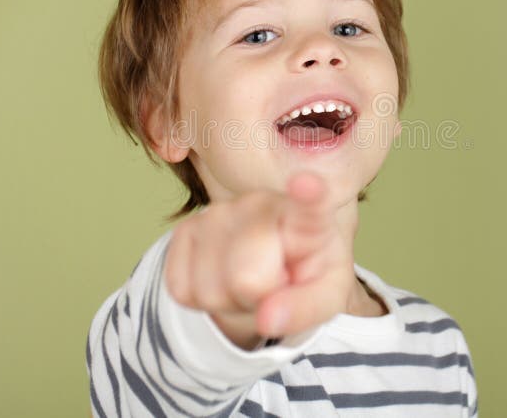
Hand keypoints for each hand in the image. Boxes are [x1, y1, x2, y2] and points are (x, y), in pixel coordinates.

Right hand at [163, 171, 352, 345]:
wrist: (273, 266)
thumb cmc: (305, 275)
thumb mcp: (326, 298)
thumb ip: (306, 309)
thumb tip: (268, 320)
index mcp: (307, 217)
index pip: (310, 204)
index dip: (309, 196)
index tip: (308, 186)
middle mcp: (260, 204)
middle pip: (246, 278)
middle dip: (257, 299)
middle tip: (274, 286)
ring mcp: (218, 213)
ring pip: (209, 291)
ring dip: (229, 302)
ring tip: (251, 284)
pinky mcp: (186, 228)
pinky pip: (181, 289)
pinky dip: (201, 300)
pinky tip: (223, 280)